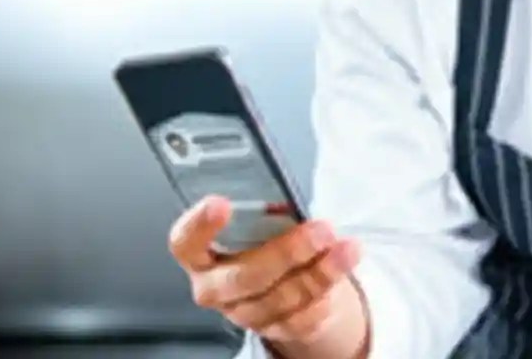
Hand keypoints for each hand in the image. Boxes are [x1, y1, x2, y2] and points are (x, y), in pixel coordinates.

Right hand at [168, 195, 368, 354]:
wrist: (279, 275)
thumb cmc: (260, 235)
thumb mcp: (255, 216)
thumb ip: (263, 209)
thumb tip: (290, 201)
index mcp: (197, 253)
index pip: (185, 241)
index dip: (199, 224)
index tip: (221, 202)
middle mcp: (214, 287)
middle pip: (244, 277)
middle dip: (288, 253)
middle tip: (321, 230)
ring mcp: (243, 313)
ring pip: (281, 299)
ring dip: (321, 273)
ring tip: (347, 249)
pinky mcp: (273, 329)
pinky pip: (300, 319)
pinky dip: (325, 295)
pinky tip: (340, 274)